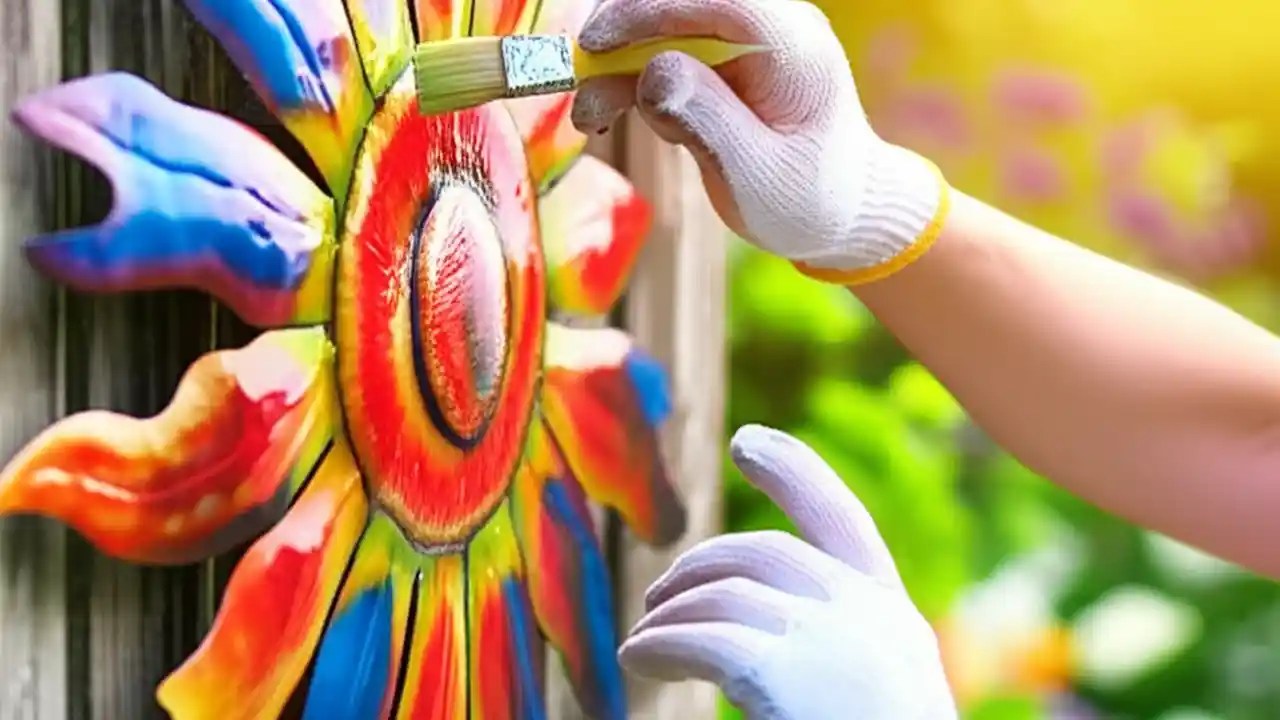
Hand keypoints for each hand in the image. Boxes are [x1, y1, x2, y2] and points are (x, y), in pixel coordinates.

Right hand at [573, 0, 950, 285]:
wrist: (843, 212)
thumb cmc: (811, 199)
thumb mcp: (760, 176)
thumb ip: (709, 122)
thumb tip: (653, 73)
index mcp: (793, 45)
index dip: (649, 10)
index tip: (596, 43)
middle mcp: (769, 28)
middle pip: (679, 4)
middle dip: (620, 39)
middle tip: (581, 85)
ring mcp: (744, 42)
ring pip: (662, 29)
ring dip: (618, 66)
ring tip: (592, 118)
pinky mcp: (723, 62)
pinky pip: (664, 53)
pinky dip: (631, 80)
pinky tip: (609, 113)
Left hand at [618, 425, 956, 718]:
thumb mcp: (870, 689)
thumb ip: (829, 645)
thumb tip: (736, 614)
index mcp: (893, 623)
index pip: (841, 521)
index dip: (793, 472)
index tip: (747, 441)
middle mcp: (867, 616)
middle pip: (764, 551)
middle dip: (702, 560)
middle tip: (661, 593)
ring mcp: (829, 639)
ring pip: (724, 591)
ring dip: (671, 611)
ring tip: (643, 638)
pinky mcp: (783, 671)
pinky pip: (698, 638)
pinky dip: (657, 645)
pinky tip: (635, 661)